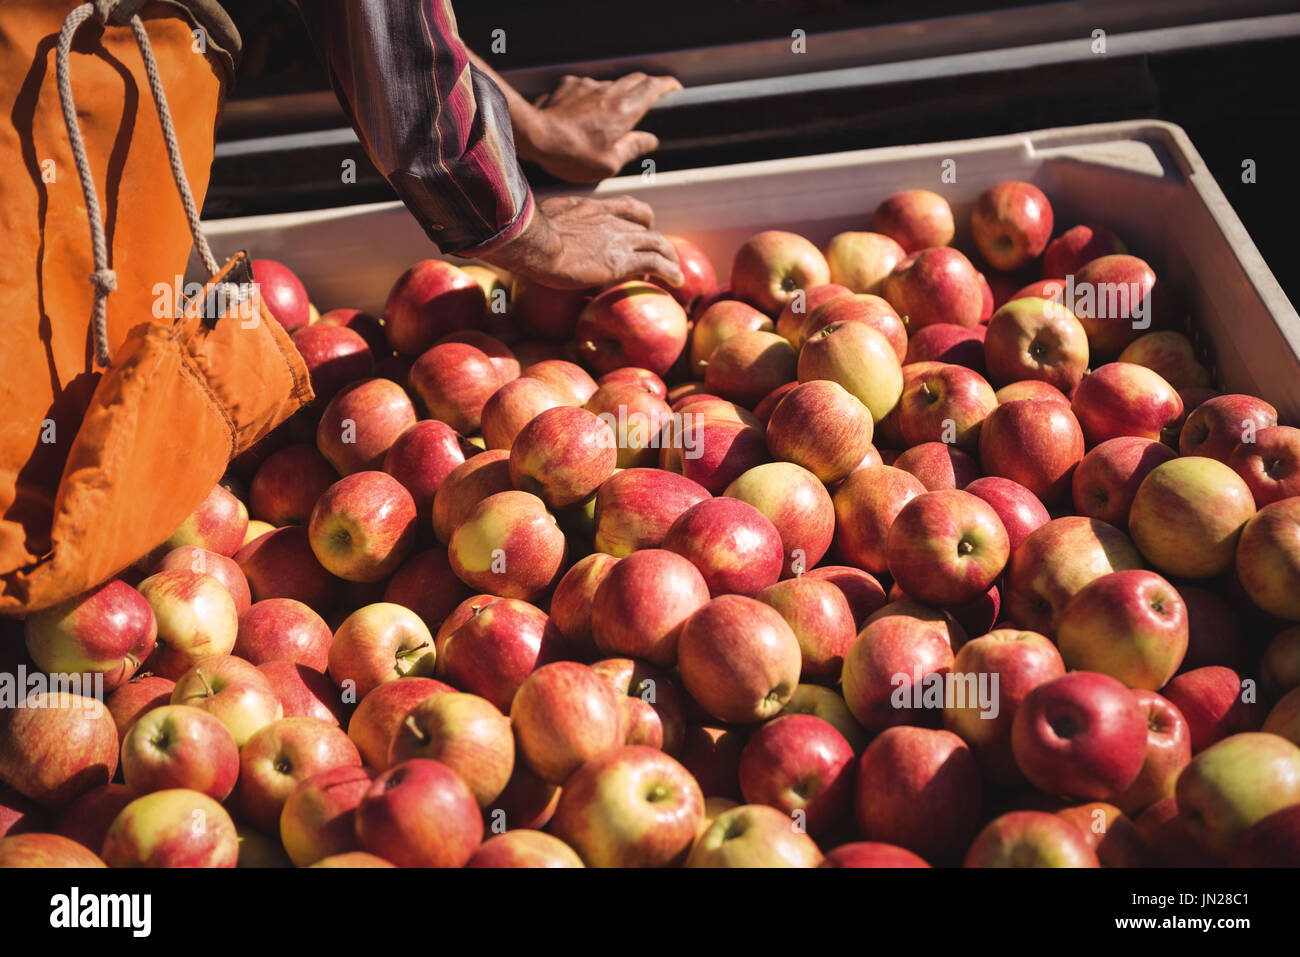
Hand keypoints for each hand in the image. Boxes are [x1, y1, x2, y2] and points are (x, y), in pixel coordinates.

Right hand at [481, 195, 682, 288]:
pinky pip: (656, 264)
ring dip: (668, 257)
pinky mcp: (621, 261)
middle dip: (655, 238)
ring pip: (656, 242)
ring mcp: (617, 239)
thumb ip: (543, 224)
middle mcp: (608, 219)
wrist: (531, 243)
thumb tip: (525, 232)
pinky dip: (670, 272)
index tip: (640, 230)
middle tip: (660, 254)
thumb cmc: (522, 235)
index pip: (624, 207)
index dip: (637, 219)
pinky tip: (677, 283)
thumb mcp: (536, 221)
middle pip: (645, 222)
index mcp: (589, 207)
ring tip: (675, 272)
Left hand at [514, 72, 680, 183]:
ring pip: (611, 83)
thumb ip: (633, 148)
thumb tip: (650, 140)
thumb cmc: (571, 155)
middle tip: (652, 99)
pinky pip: (587, 87)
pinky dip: (592, 96)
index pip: (654, 87)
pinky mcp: (569, 85)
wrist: (535, 137)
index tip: (675, 89)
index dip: (668, 86)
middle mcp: (609, 92)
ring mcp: (588, 85)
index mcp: (625, 110)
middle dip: (648, 86)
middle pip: (636, 79)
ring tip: (613, 114)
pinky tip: (584, 113)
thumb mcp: (609, 164)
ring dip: (618, 94)